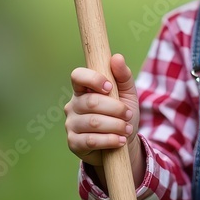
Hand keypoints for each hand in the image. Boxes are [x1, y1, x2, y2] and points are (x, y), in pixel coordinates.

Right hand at [64, 54, 142, 185]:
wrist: (122, 143)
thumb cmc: (122, 114)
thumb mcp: (127, 93)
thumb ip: (123, 75)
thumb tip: (117, 57)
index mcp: (83, 89)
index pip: (77, 76)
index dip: (93, 79)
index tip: (109, 87)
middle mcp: (73, 105)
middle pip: (91, 102)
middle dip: (115, 108)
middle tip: (128, 114)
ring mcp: (71, 124)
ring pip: (93, 122)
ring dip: (115, 125)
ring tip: (128, 129)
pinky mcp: (73, 143)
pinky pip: (91, 140)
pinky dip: (109, 140)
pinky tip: (120, 140)